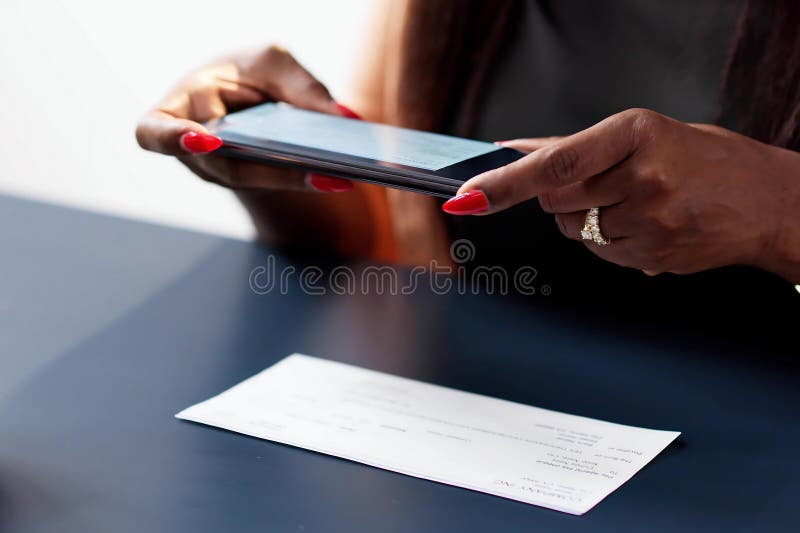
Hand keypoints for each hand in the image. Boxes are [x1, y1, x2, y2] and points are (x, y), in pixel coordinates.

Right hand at [136, 45, 356, 192]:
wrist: (250, 92)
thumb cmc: (246, 71)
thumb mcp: (271, 61)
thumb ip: (302, 86)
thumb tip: (343, 116)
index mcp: (179, 106)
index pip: (153, 131)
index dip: (171, 140)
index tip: (203, 140)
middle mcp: (191, 148)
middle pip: (222, 167)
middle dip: (270, 168)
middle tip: (316, 169)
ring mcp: (218, 171)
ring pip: (253, 180)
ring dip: (294, 178)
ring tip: (338, 175)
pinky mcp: (249, 181)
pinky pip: (273, 182)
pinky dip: (304, 178)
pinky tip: (338, 175)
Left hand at [442, 109, 799, 280]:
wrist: (769, 202)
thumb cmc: (704, 158)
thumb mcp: (645, 134)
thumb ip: (577, 146)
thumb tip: (512, 149)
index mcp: (636, 133)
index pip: (555, 162)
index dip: (506, 183)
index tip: (467, 197)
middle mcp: (642, 176)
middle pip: (556, 201)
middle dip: (562, 196)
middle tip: (605, 183)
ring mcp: (650, 220)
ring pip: (575, 231)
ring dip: (587, 219)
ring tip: (636, 204)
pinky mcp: (653, 255)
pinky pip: (601, 253)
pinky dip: (609, 241)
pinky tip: (646, 226)